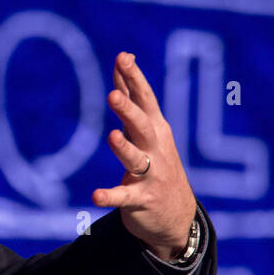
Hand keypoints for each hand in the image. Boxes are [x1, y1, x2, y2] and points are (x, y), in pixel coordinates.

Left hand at [91, 52, 197, 260]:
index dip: (134, 79)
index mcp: (156, 129)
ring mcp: (150, 175)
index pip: (145, 99)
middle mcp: (155, 149)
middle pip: (142, 126)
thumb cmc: (158, 162)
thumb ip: (132, 96)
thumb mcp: (149, 129)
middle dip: (129, 110)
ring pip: (135, 159)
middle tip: (112, 96)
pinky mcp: (141, 200)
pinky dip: (110, 196)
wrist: (177, 217)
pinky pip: (124, 197)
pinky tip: (96, 195)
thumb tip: (124, 57)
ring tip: (112, 136)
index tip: (123, 57)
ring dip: (124, 148)